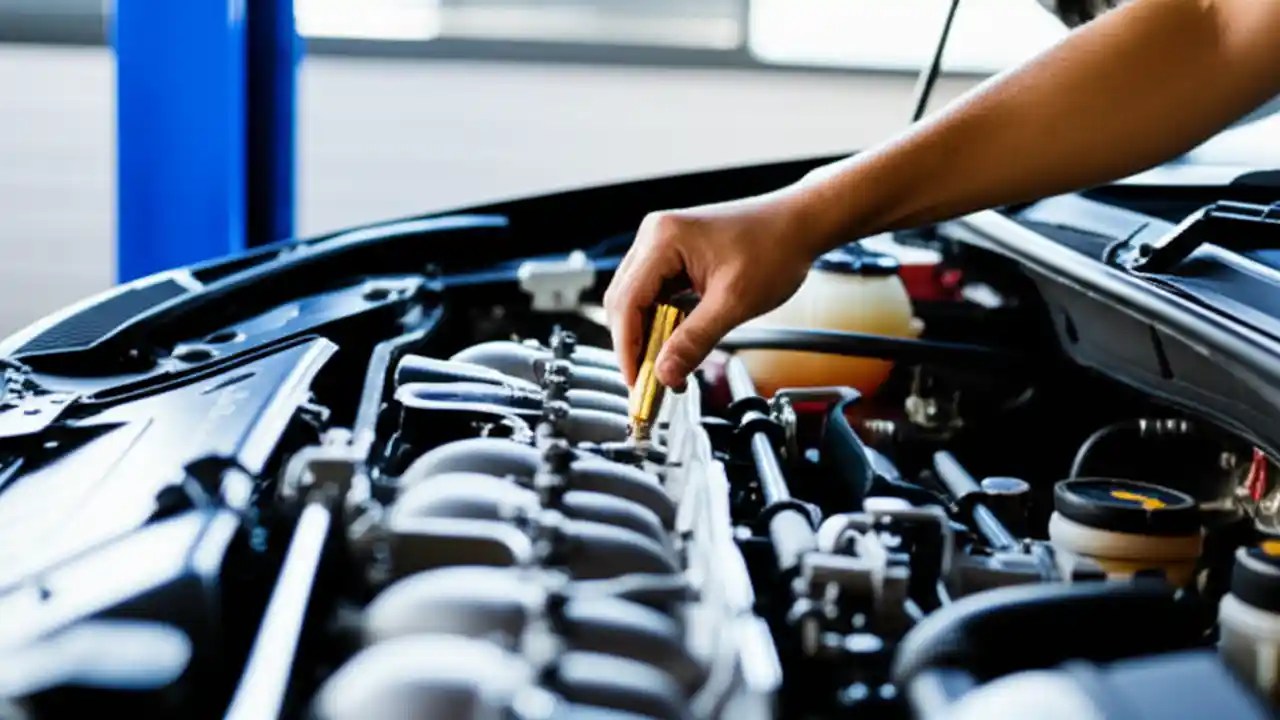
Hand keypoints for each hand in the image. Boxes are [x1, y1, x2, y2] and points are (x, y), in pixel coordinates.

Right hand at [603, 188, 831, 389]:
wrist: (801, 224)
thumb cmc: (776, 247)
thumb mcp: (734, 303)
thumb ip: (694, 341)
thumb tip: (665, 374)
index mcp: (663, 239)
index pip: (626, 302)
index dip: (627, 347)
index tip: (636, 380)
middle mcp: (655, 235)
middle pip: (625, 301)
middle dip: (634, 344)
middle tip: (647, 381)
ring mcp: (664, 243)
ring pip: (637, 299)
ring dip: (647, 334)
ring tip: (662, 366)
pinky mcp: (675, 253)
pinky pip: (656, 292)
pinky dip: (661, 320)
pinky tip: (672, 342)